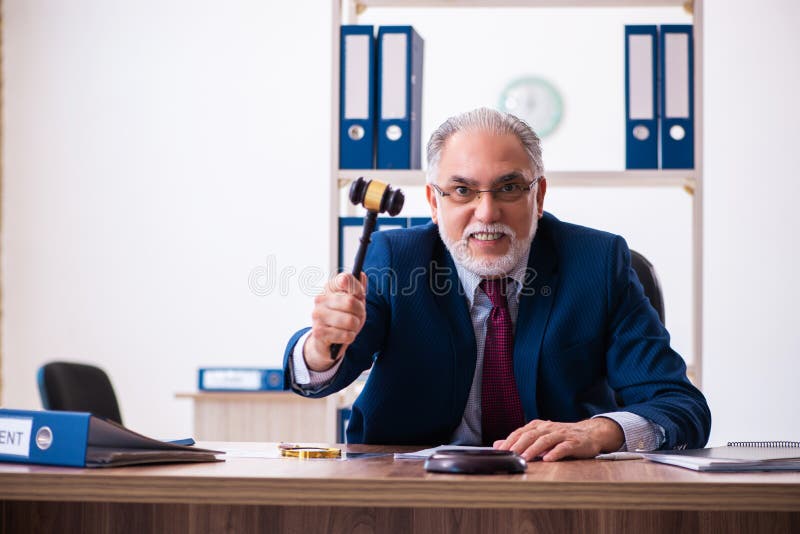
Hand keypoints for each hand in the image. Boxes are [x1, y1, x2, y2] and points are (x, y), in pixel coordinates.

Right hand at [303, 272, 367, 371]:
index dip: (358, 289)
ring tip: (349, 327)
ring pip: (350, 320)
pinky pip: (346, 335)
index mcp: (328, 287)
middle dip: (360, 312)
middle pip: (350, 301)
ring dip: (355, 326)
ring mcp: (317, 315)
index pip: (346, 279)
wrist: (327, 340)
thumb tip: (361, 275)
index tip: (360, 296)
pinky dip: (349, 337)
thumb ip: (359, 288)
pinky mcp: (318, 332)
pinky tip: (343, 336)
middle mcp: (320, 298)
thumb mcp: (354, 302)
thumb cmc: (343, 317)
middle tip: (357, 315)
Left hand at [494, 417, 624, 461]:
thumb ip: (519, 441)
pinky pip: (563, 447)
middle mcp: (548, 428)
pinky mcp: (574, 443)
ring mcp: (562, 434)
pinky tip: (548, 459)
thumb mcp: (539, 437)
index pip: (520, 432)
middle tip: (510, 455)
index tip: (500, 451)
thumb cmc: (561, 437)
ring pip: (545, 440)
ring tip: (525, 458)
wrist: (589, 433)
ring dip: (534, 449)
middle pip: (531, 435)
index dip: (510, 441)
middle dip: (519, 445)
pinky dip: (555, 452)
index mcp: (538, 426)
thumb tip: (497, 445)